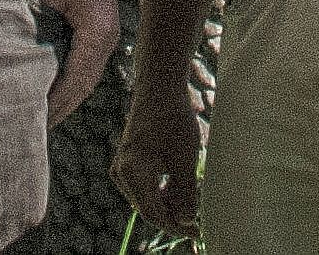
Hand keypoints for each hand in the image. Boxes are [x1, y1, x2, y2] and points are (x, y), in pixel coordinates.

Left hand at [35, 0, 123, 124]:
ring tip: (47, 113)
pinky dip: (72, 77)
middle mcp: (106, 39)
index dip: (54, 105)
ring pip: (87, 75)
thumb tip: (26, 59)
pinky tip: (57, 84)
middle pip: (84, 85)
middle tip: (38, 128)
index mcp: (96, 36)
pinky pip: (87, 61)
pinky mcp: (101, 24)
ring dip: (69, 94)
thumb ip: (41, 28)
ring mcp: (106, 32)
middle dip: (62, 107)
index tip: (35, 123)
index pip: (73, 83)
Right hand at [111, 74, 204, 235]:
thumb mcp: (185, 158)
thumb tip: (185, 221)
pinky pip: (143, 186)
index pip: (153, 213)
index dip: (175, 226)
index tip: (196, 232)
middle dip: (172, 215)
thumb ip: (185, 193)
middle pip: (147, 207)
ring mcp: (121, 167)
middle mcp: (121, 173)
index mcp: (132, 173)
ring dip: (167, 202)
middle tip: (197, 218)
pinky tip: (178, 185)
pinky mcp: (128, 161)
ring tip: (190, 197)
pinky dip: (161, 190)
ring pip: (146, 197)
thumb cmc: (173, 119)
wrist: (159, 88)